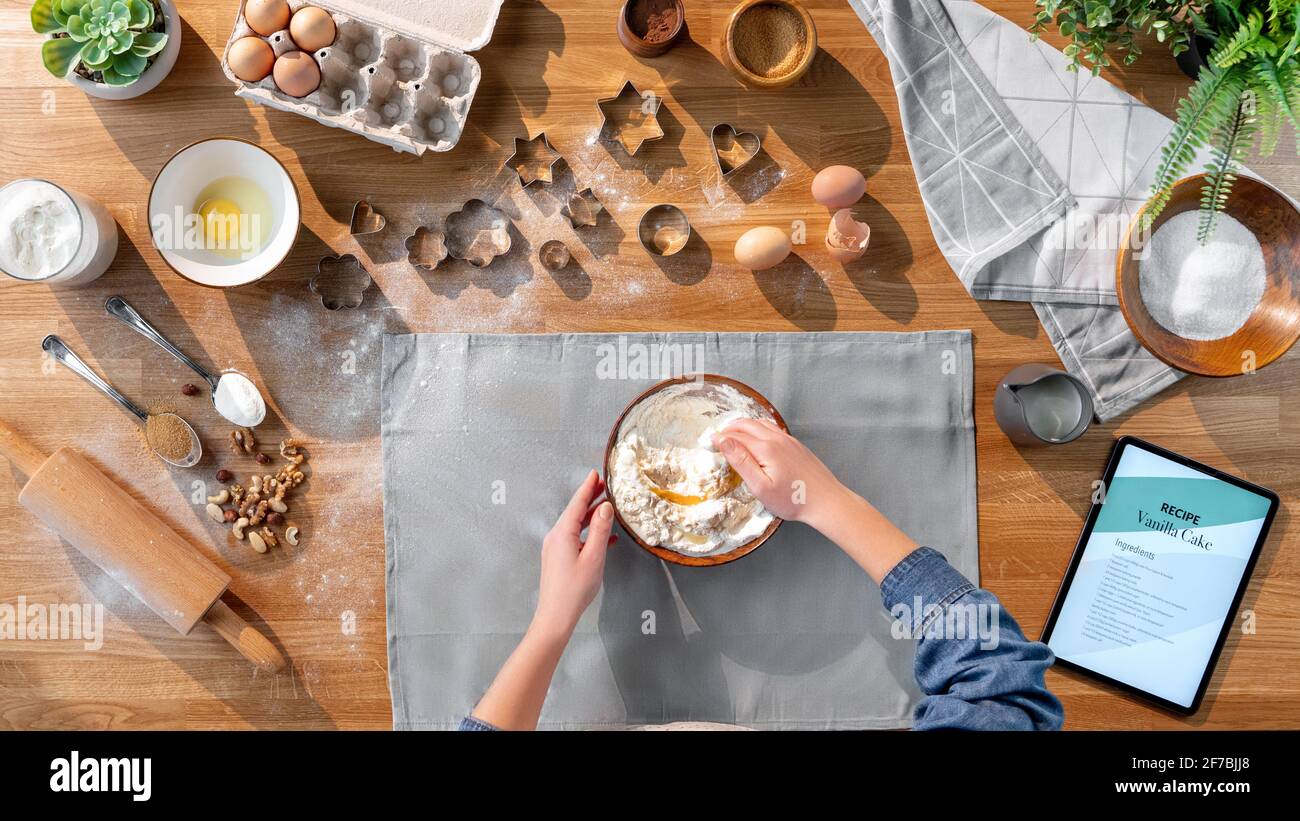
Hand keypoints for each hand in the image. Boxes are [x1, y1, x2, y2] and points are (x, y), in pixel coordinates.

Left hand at [531, 470, 615, 640]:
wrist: (556, 615)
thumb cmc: (574, 590)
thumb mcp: (593, 557)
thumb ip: (600, 530)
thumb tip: (605, 507)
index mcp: (562, 533)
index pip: (577, 504)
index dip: (587, 488)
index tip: (595, 474)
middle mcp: (556, 537)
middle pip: (574, 511)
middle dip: (589, 497)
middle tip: (602, 484)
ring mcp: (555, 548)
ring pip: (575, 524)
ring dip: (590, 515)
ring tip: (605, 506)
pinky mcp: (558, 558)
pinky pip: (575, 538)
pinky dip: (589, 533)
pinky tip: (604, 536)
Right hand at [714, 418, 846, 525]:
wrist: (826, 501)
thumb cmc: (793, 499)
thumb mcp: (760, 486)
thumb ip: (741, 461)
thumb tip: (723, 441)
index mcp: (765, 448)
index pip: (736, 436)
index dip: (720, 438)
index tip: (709, 442)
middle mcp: (777, 439)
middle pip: (747, 424)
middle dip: (730, 428)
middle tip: (718, 436)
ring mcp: (788, 440)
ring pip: (760, 423)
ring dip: (744, 425)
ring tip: (733, 433)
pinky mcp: (796, 444)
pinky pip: (772, 428)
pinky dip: (758, 427)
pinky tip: (756, 435)